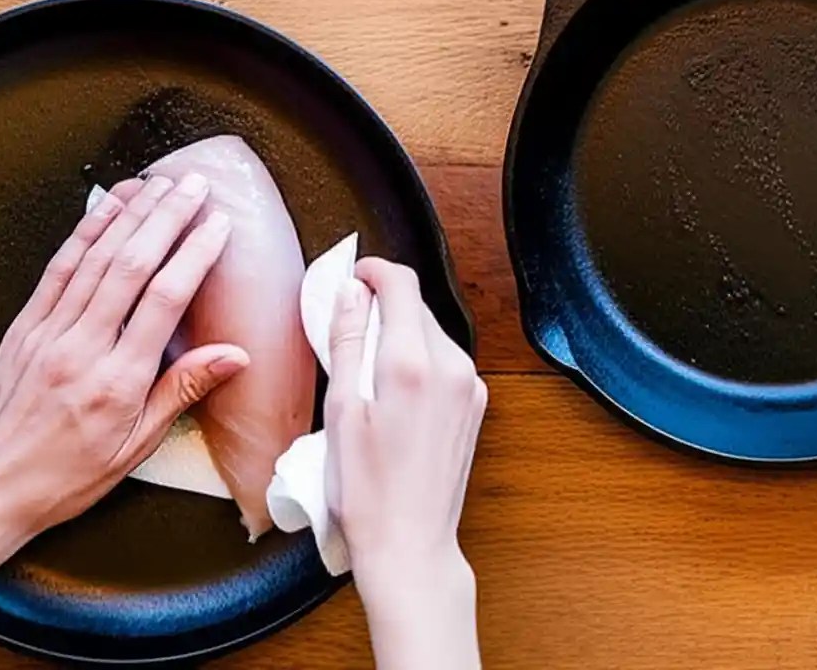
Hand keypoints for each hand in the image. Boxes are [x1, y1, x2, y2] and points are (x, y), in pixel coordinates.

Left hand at [0, 173, 248, 669]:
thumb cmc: (67, 476)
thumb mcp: (136, 447)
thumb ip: (182, 391)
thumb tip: (234, 356)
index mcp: (116, 381)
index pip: (163, 301)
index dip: (194, 255)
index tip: (218, 226)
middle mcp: (80, 347)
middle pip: (130, 266)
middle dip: (166, 219)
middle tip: (195, 187)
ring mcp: (47, 332)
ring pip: (93, 258)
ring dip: (129, 214)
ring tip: (159, 184)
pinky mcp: (24, 327)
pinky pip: (57, 269)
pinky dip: (84, 233)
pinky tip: (106, 207)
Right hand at [325, 257, 485, 669]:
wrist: (411, 545)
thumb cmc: (365, 490)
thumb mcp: (341, 411)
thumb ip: (346, 341)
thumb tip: (348, 289)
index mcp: (414, 365)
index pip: (401, 284)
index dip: (372, 271)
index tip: (348, 277)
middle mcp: (453, 367)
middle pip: (417, 306)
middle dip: (381, 303)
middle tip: (344, 323)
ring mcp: (470, 387)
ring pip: (431, 332)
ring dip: (400, 332)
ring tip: (364, 365)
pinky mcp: (476, 405)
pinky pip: (445, 361)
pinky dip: (417, 359)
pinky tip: (391, 390)